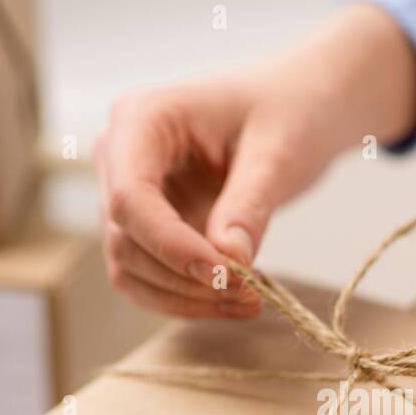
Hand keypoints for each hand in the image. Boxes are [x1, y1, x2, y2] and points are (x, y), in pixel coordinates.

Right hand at [97, 4, 415, 318]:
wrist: (296, 112)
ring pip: (129, 268)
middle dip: (184, 278)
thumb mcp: (279, 153)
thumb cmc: (288, 113)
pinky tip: (233, 300)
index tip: (226, 276)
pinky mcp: (147, 227)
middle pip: (125, 239)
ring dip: (184, 298)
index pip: (131, 197)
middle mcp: (119, 156)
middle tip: (249, 296)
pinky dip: (187, 299)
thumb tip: (227, 262)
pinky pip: (149, 277)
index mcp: (142, 119)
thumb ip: (249, 204)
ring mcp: (128, 193)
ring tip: (248, 302)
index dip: (172, 246)